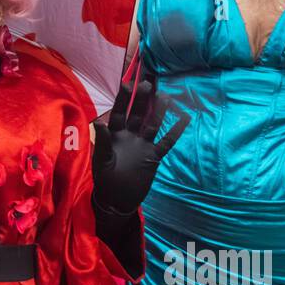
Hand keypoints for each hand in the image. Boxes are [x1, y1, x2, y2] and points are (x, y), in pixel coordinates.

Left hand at [91, 72, 187, 212]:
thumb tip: (100, 123)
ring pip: (152, 124)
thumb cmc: (106, 180)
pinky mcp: (154, 156)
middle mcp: (130, 136)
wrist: (117, 200)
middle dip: (141, 100)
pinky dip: (175, 131)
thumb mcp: (101, 162)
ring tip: (166, 96)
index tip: (127, 84)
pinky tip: (184, 118)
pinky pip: (166, 142)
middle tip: (147, 84)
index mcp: (114, 135)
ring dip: (159, 111)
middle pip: (137, 114)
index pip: (118, 113)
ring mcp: (143, 145)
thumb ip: (101, 143)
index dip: (122, 99)